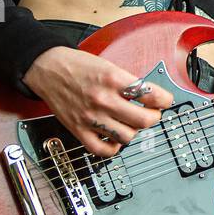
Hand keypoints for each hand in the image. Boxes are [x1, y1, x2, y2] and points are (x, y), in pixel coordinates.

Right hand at [22, 46, 174, 157]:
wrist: (48, 69)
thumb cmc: (76, 65)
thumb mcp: (108, 65)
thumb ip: (128, 82)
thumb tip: (149, 97)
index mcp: (113, 79)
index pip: (151, 95)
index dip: (165, 100)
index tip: (165, 101)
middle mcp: (103, 99)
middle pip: (144, 120)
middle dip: (154, 118)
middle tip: (152, 114)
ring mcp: (91, 117)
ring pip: (127, 137)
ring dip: (134, 132)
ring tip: (131, 124)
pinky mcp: (79, 130)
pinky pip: (102, 149)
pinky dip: (114, 147)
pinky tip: (115, 138)